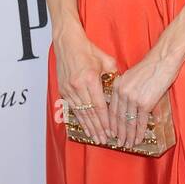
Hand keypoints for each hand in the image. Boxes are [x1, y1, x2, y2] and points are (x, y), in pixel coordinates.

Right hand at [53, 25, 117, 144]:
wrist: (67, 43)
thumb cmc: (88, 50)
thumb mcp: (106, 61)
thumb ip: (114, 76)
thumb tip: (122, 89)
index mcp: (90, 79)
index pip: (99, 105)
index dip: (106, 121)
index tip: (111, 131)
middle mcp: (77, 86)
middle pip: (89, 113)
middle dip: (98, 128)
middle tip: (104, 140)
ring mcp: (68, 89)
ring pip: (80, 113)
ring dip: (88, 127)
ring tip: (95, 138)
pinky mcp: (63, 90)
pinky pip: (72, 108)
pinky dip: (79, 119)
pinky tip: (84, 127)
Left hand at [106, 46, 182, 149]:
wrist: (163, 60)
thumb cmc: (150, 67)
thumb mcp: (132, 77)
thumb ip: (127, 90)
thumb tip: (128, 106)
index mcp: (117, 85)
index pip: (112, 109)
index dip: (112, 124)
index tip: (112, 133)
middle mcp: (122, 93)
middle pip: (118, 118)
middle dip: (119, 133)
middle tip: (119, 143)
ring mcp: (133, 98)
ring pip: (128, 122)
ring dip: (128, 135)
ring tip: (128, 144)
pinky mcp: (145, 102)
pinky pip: (141, 121)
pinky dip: (139, 132)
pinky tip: (138, 139)